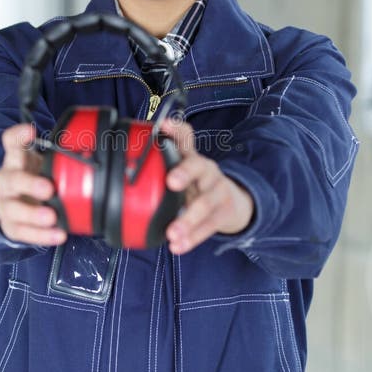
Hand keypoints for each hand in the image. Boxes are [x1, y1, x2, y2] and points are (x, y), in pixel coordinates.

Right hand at [0, 123, 66, 245]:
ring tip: (51, 217)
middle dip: (29, 184)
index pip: (11, 142)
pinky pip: (21, 231)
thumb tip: (99, 153)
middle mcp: (7, 179)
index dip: (18, 136)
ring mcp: (5, 202)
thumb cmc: (39, 179)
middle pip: (10, 179)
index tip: (30, 131)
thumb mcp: (47, 165)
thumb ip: (64, 160)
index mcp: (17, 160)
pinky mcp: (8, 224)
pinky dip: (40, 235)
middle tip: (48, 189)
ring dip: (32, 213)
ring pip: (11, 208)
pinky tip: (57, 234)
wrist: (21, 204)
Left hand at [161, 118, 254, 254]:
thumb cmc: (199, 184)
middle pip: (199, 168)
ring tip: (172, 233)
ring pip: (204, 204)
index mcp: (194, 159)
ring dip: (187, 219)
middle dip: (185, 173)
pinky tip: (177, 246)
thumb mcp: (185, 169)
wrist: (234, 202)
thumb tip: (138, 147)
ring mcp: (218, 193)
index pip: (186, 139)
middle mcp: (208, 172)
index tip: (164, 126)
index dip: (176, 130)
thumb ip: (165, 160)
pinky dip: (192, 238)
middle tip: (171, 182)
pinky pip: (208, 227)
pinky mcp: (223, 214)